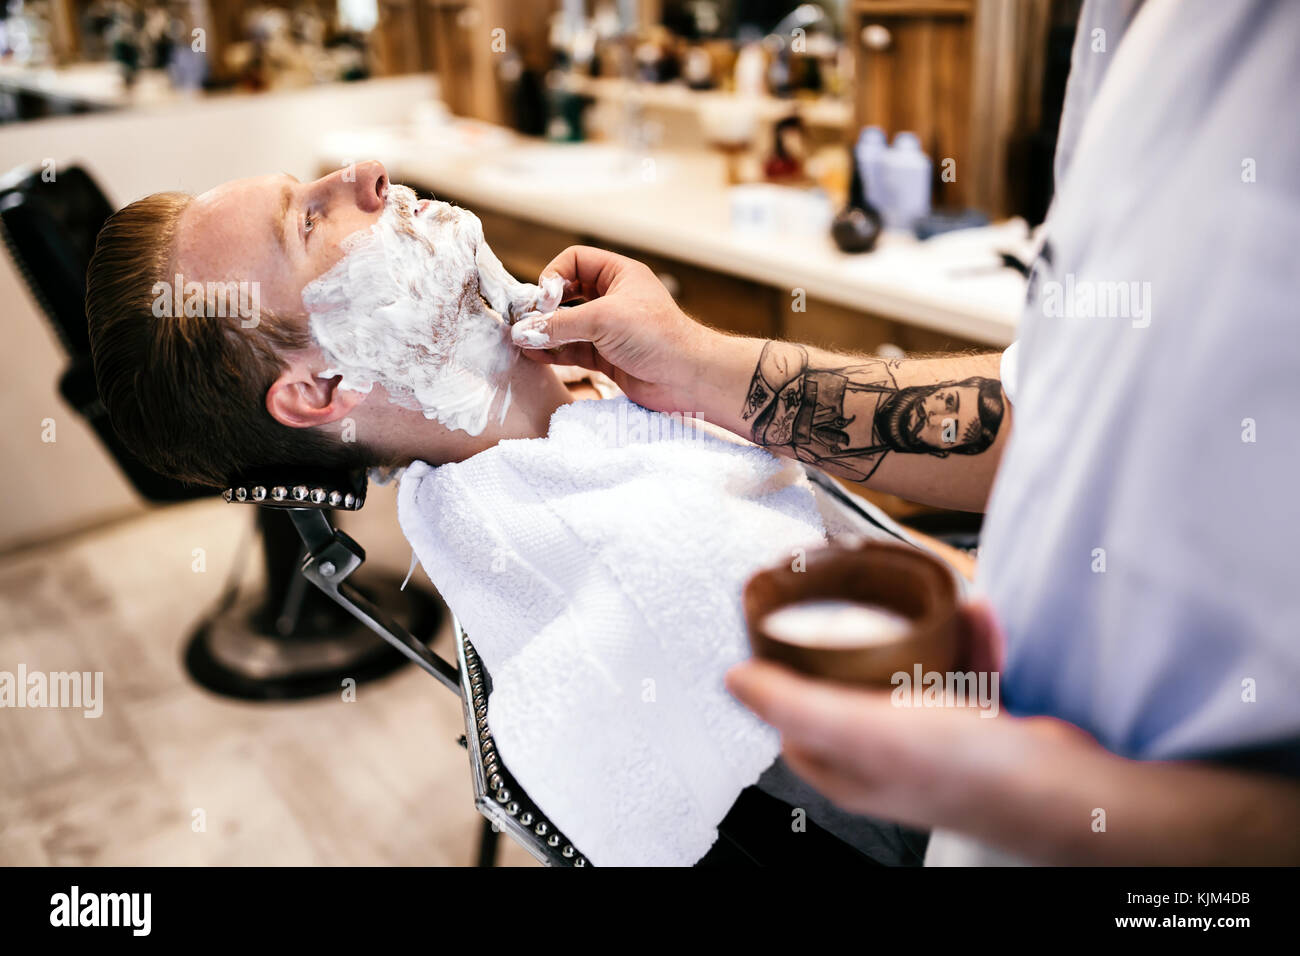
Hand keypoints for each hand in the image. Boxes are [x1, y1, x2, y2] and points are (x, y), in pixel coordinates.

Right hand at [511, 245, 717, 413]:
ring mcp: (609, 328)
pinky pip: (572, 349)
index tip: (544, 299)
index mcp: (618, 274)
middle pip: (566, 292)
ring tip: (522, 340)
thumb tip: (523, 331)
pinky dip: (553, 351)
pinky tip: (534, 355)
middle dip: (544, 306)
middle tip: (526, 321)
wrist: (688, 378)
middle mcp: (613, 297)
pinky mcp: (606, 356)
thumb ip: (560, 325)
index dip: (554, 275)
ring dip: (545, 331)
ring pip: (567, 324)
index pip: (574, 260)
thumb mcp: (603, 320)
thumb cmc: (656, 336)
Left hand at [724, 600, 1009, 828]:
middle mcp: (884, 756)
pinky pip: (964, 670)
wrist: (1065, 789)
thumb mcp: (861, 727)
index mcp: (845, 765)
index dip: (785, 672)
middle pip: (851, 686)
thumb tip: (736, 681)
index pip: (792, 717)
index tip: (788, 625)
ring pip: (911, 672)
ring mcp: (932, 741)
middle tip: (864, 601)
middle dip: (860, 640)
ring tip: (934, 599)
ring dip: (924, 631)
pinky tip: (977, 616)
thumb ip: (793, 703)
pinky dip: (970, 641)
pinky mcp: (977, 727)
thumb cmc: (967, 772)